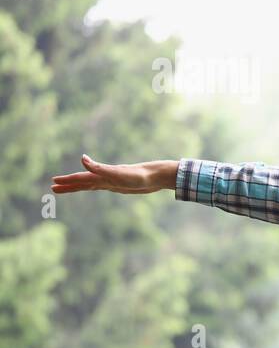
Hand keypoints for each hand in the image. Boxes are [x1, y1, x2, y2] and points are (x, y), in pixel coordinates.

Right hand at [50, 155, 177, 193]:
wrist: (155, 176)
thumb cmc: (137, 175)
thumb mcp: (117, 173)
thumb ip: (99, 167)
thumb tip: (82, 158)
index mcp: (102, 175)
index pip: (80, 178)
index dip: (67, 181)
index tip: (54, 182)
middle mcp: (104, 177)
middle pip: (82, 182)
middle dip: (68, 185)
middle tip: (53, 187)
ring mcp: (111, 181)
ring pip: (90, 185)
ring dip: (78, 187)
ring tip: (66, 189)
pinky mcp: (118, 185)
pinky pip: (101, 187)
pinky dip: (93, 187)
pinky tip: (91, 187)